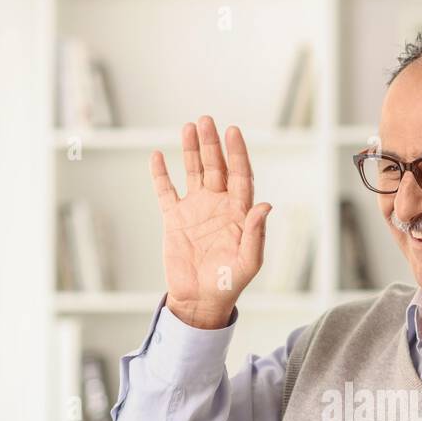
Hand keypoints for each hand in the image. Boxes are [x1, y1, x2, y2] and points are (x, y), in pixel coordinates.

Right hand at [150, 116, 271, 329]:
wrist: (200, 300)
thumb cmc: (229, 284)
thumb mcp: (248, 262)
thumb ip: (256, 234)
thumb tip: (265, 205)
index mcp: (239, 212)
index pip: (240, 175)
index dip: (237, 153)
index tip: (233, 131)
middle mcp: (218, 205)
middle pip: (216, 167)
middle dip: (212, 144)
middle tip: (207, 120)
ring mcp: (195, 210)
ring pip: (193, 172)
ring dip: (191, 150)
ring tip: (189, 127)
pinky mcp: (174, 219)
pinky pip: (166, 191)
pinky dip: (160, 175)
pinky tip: (157, 156)